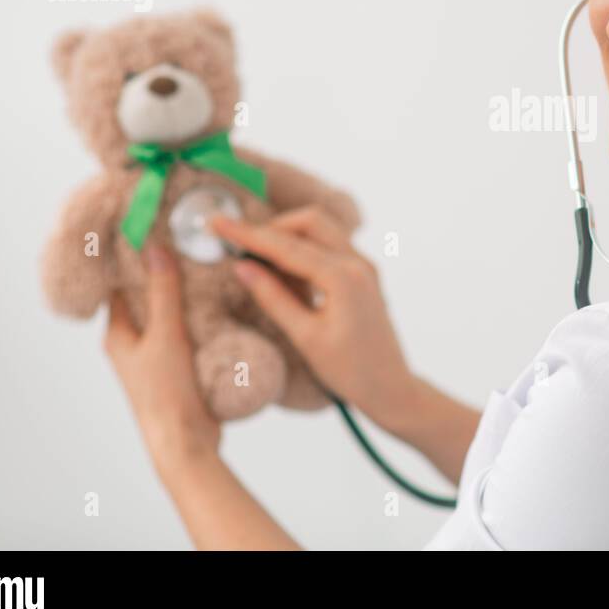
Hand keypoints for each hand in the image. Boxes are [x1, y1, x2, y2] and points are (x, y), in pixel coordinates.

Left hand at [104, 243, 220, 474]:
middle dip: (163, 276)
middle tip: (185, 246)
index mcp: (118, 336)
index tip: (151, 235)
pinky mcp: (178, 369)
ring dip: (184, 298)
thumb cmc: (165, 393)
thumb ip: (163, 292)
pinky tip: (218, 304)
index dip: (132, 262)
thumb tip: (155, 250)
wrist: (184, 442)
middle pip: (146, 300)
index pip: (120, 287)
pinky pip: (186, 334)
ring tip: (204, 269)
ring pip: (168, 317)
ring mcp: (156, 358)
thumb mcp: (165, 335)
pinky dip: (198, 318)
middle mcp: (133, 346)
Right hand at [209, 206, 415, 430]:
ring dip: (288, 236)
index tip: (218, 223)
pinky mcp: (364, 273)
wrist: (391, 386)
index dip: (248, 233)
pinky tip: (285, 271)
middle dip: (272, 228)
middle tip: (239, 246)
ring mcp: (364, 266)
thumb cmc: (350, 370)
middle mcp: (358, 263)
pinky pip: (331, 245)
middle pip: (309, 222)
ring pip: (321, 229)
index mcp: (344, 278)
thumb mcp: (305, 337)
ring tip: (258, 260)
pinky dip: (305, 248)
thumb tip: (241, 267)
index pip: (287, 246)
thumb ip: (273, 297)